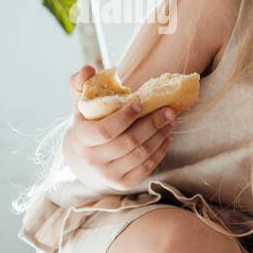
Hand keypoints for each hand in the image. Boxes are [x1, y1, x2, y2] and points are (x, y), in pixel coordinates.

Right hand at [62, 64, 178, 190]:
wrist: (89, 157)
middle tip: (169, 110)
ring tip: (172, 120)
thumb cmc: (90, 122)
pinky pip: (148, 166)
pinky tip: (167, 135)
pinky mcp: (124, 183)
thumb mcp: (82, 103)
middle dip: (153, 123)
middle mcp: (92, 160)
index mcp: (81, 139)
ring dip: (161, 135)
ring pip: (142, 154)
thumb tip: (89, 69)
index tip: (140, 102)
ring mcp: (109, 175)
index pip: (105, 130)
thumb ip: (81, 83)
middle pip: (129, 142)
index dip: (125, 117)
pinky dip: (161, 149)